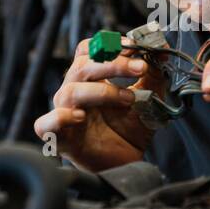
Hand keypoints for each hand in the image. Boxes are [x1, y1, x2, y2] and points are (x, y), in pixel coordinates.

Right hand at [33, 36, 167, 171]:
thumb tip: (163, 48)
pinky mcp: (59, 137)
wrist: (125, 163)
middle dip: (114, 64)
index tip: (134, 47)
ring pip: (71, 91)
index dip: (108, 45)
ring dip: (103, 91)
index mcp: (90, 78)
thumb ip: (154, 74)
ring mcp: (64, 112)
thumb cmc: (128, 130)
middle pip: (82, 65)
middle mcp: (74, 90)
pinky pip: (46, 123)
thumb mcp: (148, 99)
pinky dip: (61, 117)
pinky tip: (80, 117)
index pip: (89, 50)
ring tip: (128, 99)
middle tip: (141, 68)